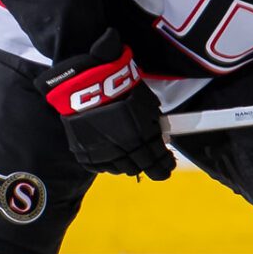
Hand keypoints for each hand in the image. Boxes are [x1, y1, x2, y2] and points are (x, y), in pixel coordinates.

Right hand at [36, 29, 174, 178]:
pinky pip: (99, 166)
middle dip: (145, 164)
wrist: (88, 84)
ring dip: (125, 164)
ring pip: (119, 169)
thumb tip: (160, 135)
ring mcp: (103, 153)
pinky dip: (106, 162)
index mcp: (142, 137)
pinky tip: (108, 154)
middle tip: (147, 159)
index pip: (158, 162)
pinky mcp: (85, 152)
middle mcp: (124, 149)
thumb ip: (154, 122)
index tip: (167, 167)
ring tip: (126, 155)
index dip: (164, 167)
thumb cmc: (120, 88)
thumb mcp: (147, 103)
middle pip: (139, 167)